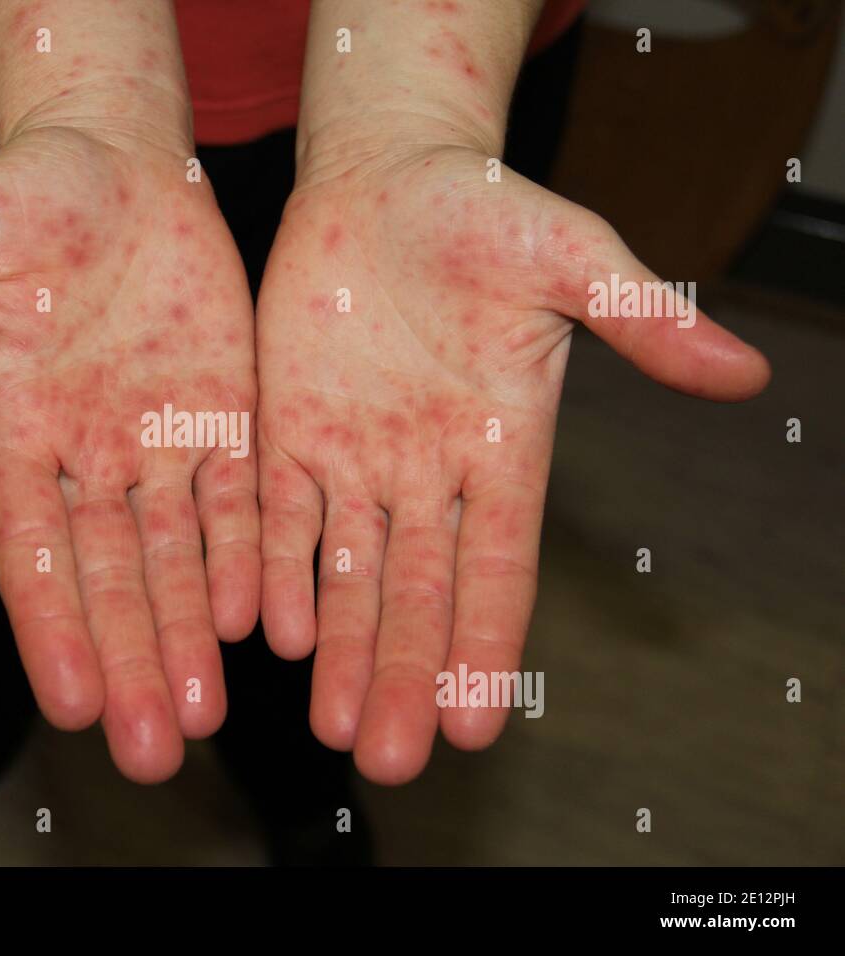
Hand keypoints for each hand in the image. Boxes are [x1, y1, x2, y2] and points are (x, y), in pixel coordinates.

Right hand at [0, 127, 258, 782]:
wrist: (118, 162)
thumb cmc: (25, 195)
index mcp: (13, 434)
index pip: (32, 551)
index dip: (51, 626)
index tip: (68, 704)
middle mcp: (88, 458)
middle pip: (111, 579)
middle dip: (129, 661)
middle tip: (150, 750)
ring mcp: (158, 443)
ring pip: (177, 558)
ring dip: (189, 635)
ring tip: (204, 714)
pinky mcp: (223, 415)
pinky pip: (235, 498)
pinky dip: (245, 558)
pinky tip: (261, 621)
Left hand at [255, 140, 768, 783]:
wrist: (385, 179)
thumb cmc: (485, 214)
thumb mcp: (571, 257)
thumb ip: (643, 319)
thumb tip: (747, 375)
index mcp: (502, 446)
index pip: (496, 565)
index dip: (485, 642)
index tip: (476, 723)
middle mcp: (426, 471)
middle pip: (415, 592)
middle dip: (404, 672)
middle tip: (391, 757)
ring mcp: (354, 455)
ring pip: (345, 572)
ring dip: (339, 648)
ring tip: (332, 725)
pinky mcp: (289, 430)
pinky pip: (280, 513)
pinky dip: (274, 569)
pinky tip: (272, 630)